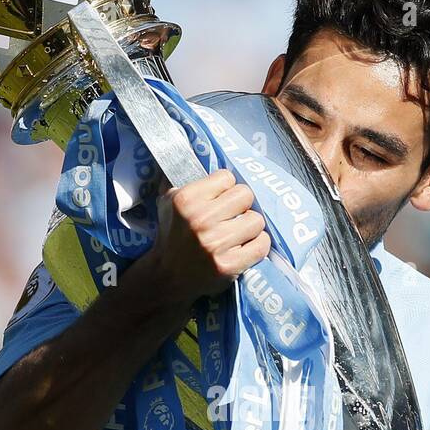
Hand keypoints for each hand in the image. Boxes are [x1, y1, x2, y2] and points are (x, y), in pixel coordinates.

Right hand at [152, 169, 270, 304]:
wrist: (167, 276)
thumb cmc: (173, 234)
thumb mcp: (168, 201)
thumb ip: (188, 180)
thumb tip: (206, 153)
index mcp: (186, 199)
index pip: (227, 177)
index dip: (226, 189)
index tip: (220, 200)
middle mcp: (200, 220)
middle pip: (246, 195)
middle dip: (241, 206)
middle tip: (233, 216)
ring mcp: (215, 244)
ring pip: (257, 220)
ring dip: (250, 227)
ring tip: (239, 233)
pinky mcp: (228, 265)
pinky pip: (262, 245)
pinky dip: (257, 245)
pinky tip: (246, 246)